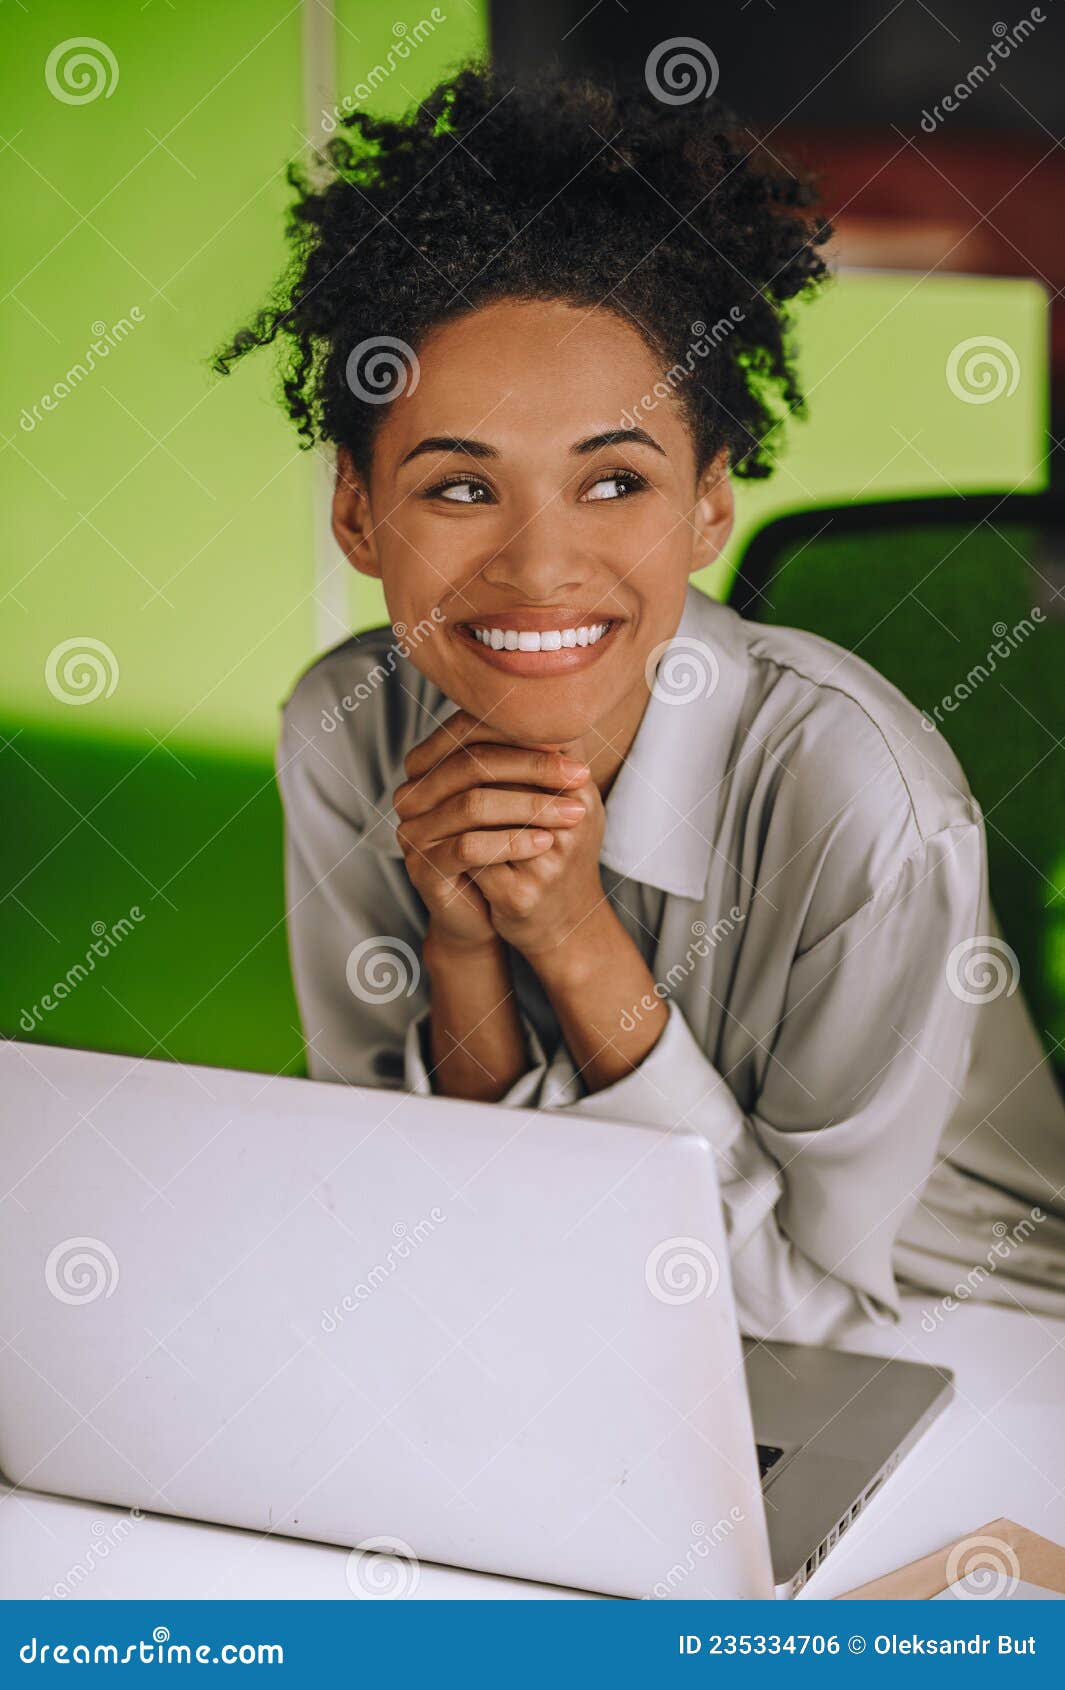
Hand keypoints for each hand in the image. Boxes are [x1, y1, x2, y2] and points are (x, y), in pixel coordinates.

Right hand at [392, 709, 590, 952]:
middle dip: (533, 768)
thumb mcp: (517, 797)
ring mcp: (412, 830)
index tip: (572, 743)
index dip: (521, 733)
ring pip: (472, 804)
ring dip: (530, 806)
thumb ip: (526, 758)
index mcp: (429, 764)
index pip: (469, 730)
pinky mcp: (422, 867)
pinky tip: (545, 842)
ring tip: (574, 814)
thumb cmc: (505, 847)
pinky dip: (511, 842)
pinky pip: (468, 848)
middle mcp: (413, 792)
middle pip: (472, 764)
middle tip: (580, 776)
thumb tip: (563, 713)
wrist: (484, 912)